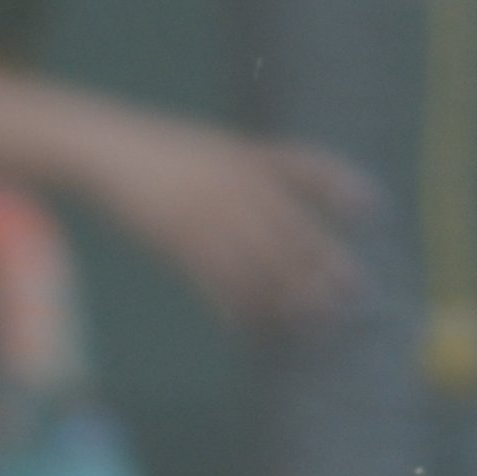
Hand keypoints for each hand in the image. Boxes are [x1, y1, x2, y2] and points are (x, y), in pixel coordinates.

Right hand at [80, 118, 373, 328]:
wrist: (106, 150)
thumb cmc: (156, 151)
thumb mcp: (211, 148)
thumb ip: (247, 170)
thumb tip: (279, 209)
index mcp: (247, 155)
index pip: (307, 167)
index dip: (340, 186)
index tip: (370, 209)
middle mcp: (236, 183)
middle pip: (290, 227)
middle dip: (323, 263)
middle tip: (351, 295)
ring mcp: (208, 211)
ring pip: (256, 260)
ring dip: (285, 294)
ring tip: (309, 321)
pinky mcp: (177, 238)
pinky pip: (212, 278)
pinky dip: (231, 305)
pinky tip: (245, 327)